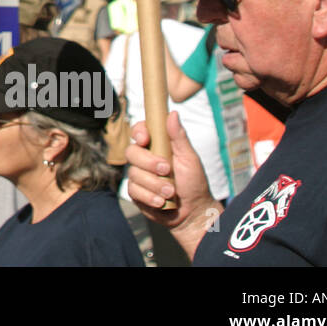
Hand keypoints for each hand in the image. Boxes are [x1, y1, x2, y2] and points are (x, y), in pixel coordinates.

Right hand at [125, 111, 222, 258]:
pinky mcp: (136, 192)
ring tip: (171, 193)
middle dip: (149, 163)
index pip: (139, 131)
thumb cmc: (194, 183)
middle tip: (167, 170)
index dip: (138, 132)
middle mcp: (145, 159)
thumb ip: (179, 137)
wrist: (193, 212)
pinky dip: (150, 197)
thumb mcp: (190, 158)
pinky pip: (134, 190)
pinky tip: (162, 202)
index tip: (145, 139)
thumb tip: (173, 113)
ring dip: (154, 185)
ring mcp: (139, 176)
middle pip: (132, 152)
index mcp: (157, 146)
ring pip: (134, 173)